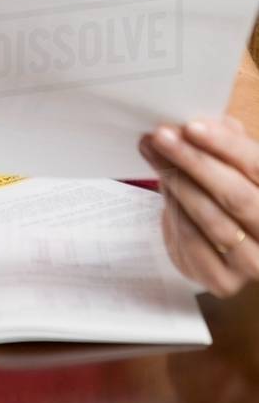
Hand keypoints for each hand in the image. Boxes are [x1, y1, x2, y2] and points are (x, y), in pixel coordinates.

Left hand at [139, 116, 258, 297]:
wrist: (213, 237)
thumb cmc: (226, 186)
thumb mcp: (229, 158)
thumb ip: (223, 137)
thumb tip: (200, 120)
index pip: (257, 165)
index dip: (226, 145)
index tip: (191, 126)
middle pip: (235, 195)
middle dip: (194, 161)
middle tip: (162, 136)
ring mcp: (253, 262)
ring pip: (213, 220)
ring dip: (178, 182)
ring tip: (153, 153)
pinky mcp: (224, 281)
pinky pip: (194, 242)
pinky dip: (175, 211)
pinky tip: (163, 187)